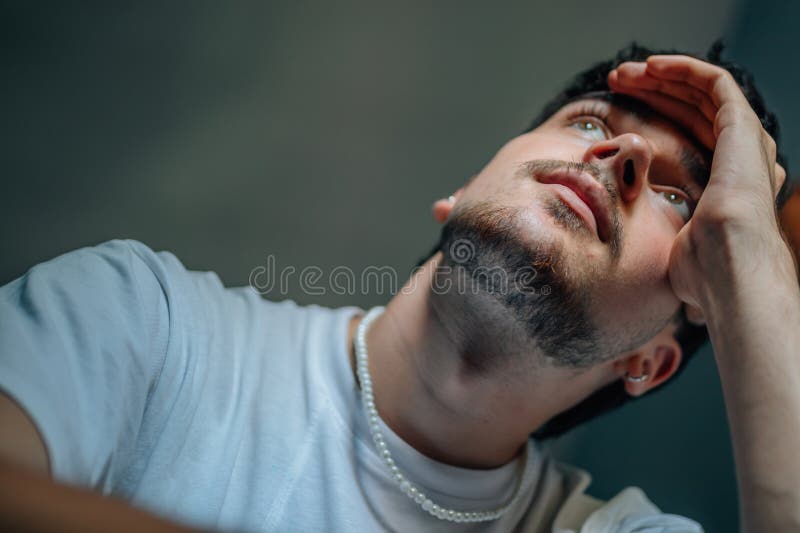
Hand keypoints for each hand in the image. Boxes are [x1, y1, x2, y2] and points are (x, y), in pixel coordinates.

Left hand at [607, 55, 789, 321]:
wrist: (729, 273)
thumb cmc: (700, 273)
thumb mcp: (671, 245)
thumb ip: (659, 235)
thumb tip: (632, 257)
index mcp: (725, 183)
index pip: (688, 136)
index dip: (653, 118)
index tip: (614, 113)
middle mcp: (740, 159)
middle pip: (692, 111)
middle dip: (651, 92)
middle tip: (614, 83)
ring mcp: (744, 143)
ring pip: (701, 93)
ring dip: (661, 77)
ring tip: (622, 73)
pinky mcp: (743, 129)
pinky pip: (716, 84)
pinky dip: (683, 70)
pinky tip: (650, 68)